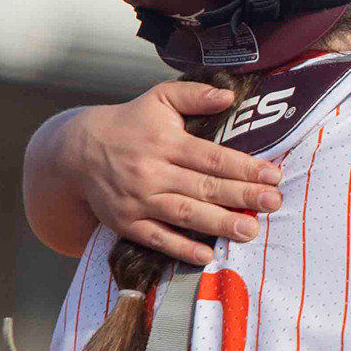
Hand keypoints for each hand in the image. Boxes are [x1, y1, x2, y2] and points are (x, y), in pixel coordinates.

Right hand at [67, 82, 284, 265]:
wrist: (77, 152)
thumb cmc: (129, 124)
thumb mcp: (159, 99)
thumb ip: (195, 95)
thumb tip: (229, 96)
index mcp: (164, 141)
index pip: (211, 157)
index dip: (244, 167)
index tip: (272, 175)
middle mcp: (151, 171)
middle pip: (203, 186)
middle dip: (241, 196)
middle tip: (273, 203)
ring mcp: (138, 200)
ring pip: (184, 214)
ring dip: (219, 224)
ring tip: (250, 230)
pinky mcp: (126, 223)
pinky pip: (157, 239)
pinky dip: (181, 249)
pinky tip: (207, 255)